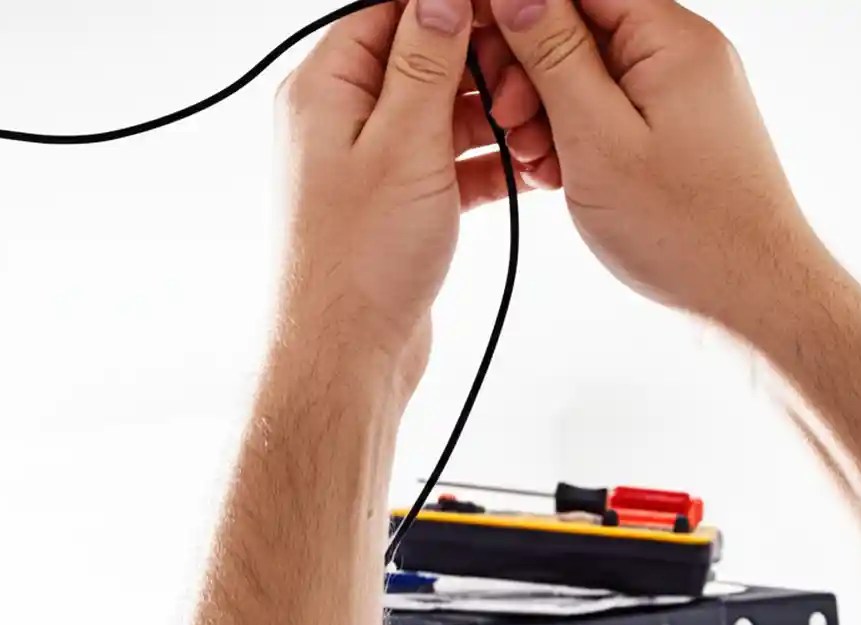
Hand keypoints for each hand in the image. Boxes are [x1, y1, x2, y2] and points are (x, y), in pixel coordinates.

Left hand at [276, 0, 554, 393]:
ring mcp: (369, 163)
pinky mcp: (396, 201)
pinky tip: (526, 169)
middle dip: (480, 64)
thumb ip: (424, 63)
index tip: (502, 15)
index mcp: (325, 90)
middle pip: (420, 58)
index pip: (388, 13)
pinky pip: (447, 162)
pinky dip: (485, 163)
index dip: (449, 10)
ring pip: (440, 111)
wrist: (348, 354)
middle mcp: (340, 120)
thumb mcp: (403, 145)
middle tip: (528, 78)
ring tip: (535, 128)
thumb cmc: (359, 262)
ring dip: (491, 117)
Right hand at [488, 0, 828, 340]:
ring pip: (592, 72)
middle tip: (508, 118)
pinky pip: (613, 109)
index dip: (525, 12)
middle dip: (533, 68)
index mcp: (673, 39)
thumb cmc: (684, 228)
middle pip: (584, 27)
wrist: (750, 292)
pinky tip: (558, 171)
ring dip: (549, 108)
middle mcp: (685, 54)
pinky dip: (578, 133)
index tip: (485, 43)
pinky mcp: (677, 129)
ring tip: (534, 158)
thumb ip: (554, 55)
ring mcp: (683, 92)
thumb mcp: (596, 136)